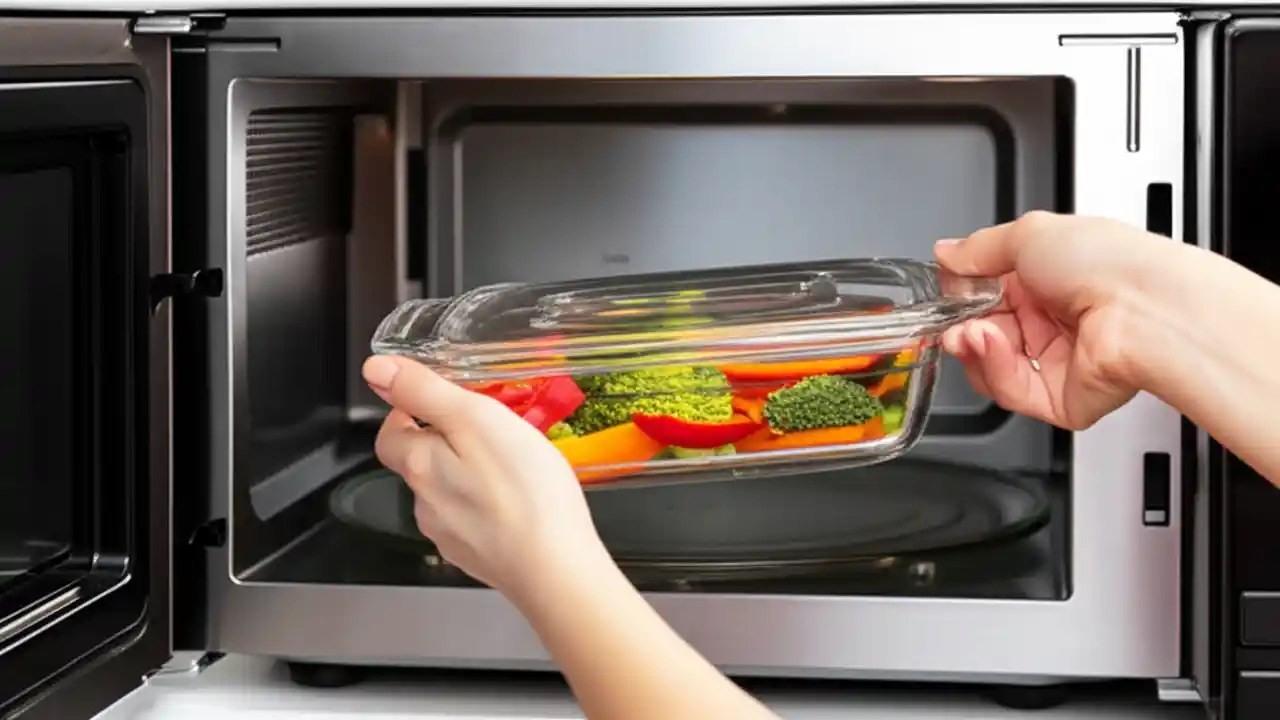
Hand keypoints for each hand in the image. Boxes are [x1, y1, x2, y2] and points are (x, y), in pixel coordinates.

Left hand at [362, 355, 606, 600]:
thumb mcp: (475, 418)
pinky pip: (475, 523)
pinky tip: (520, 503)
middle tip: (487, 427)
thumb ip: (424, 392)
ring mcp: (452, 536)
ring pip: (448, 495)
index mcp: (420, 466)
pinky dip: (489, 508)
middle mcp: (426, 505)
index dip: (406, 412)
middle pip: (421, 465)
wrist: (555, 569)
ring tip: (510, 464)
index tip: (435, 401)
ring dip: (468, 477)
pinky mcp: (479, 558)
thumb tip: (376, 369)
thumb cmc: (524, 490)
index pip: (389, 434)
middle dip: (445, 443)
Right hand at [934, 211, 1181, 430]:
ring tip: (973, 332)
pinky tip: (991, 345)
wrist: (1146, 309)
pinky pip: (1012, 393)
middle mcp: (1055, 321)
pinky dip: (994, 369)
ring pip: (992, 368)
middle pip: (986, 335)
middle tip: (951, 320)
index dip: (962, 297)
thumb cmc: (1109, 264)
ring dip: (974, 348)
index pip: (990, 295)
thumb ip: (980, 248)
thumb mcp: (1029, 234)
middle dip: (960, 327)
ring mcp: (1059, 361)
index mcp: (1050, 279)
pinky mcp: (1062, 399)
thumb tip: (947, 252)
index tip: (946, 293)